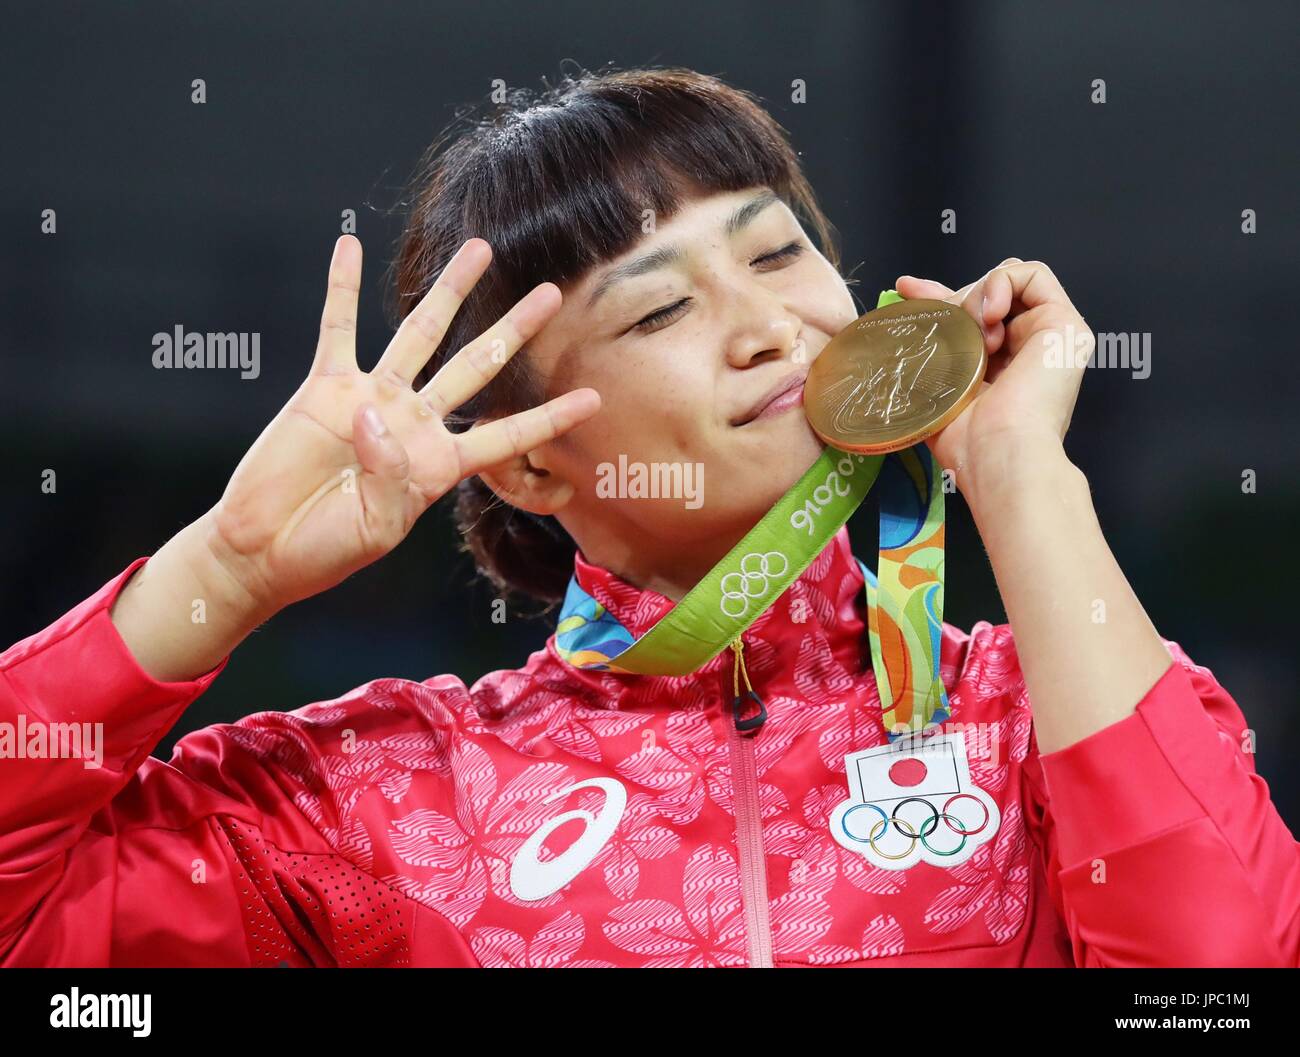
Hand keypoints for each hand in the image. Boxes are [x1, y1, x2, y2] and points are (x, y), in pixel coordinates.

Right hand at [205, 235, 599, 614]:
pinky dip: (341, 287)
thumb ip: (391, 477)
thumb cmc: (326, 549)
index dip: (548, 418)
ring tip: (478, 248)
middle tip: (552, 292)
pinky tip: (350, 246)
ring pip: (420, 332)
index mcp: (439, 465)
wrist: (264, 547)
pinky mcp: (324, 386)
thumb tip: (375, 414)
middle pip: (476, 366)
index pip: (507, 437)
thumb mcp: (375, 529)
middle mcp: (415, 423)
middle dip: (514, 330)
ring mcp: (372, 398)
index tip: (593, 398)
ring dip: (449, 290)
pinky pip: (336, 327)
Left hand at [895, 258, 1089, 492]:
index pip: (971, 318)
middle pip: (988, 297)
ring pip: (1008, 285)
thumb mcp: (935, 383)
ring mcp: (1050, 337)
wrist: (996, 451)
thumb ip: (931, 346)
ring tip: (972, 333)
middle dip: (954, 297)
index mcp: (998, 369)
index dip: (940, 297)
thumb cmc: (965, 437)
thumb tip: (909, 305)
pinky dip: (1002, 282)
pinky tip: (989, 314)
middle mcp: (1027, 351)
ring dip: (979, 297)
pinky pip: (1034, 274)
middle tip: (938, 319)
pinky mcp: (1067, 325)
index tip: (906, 288)